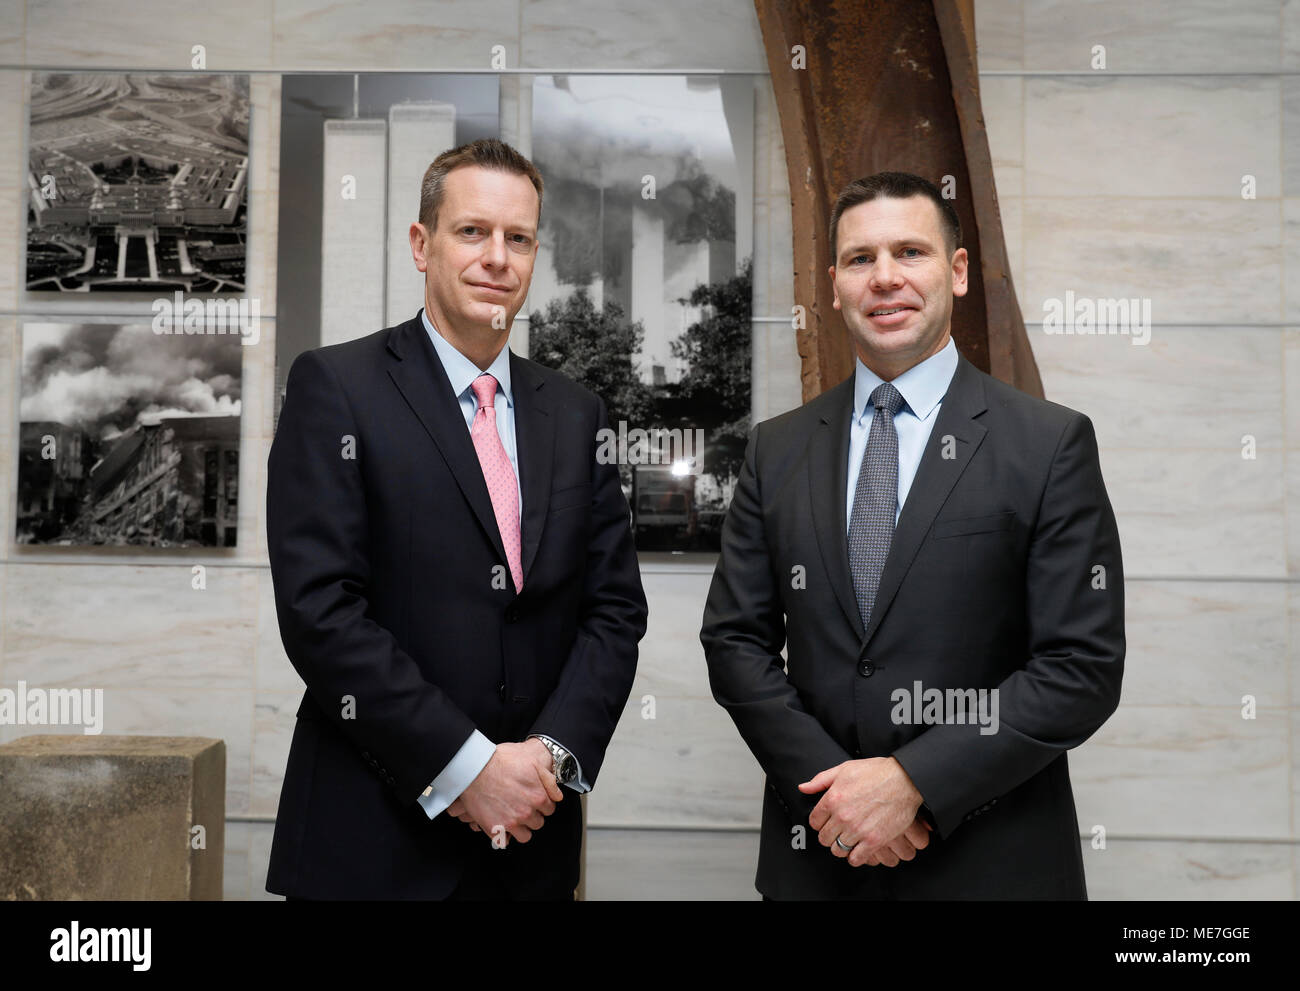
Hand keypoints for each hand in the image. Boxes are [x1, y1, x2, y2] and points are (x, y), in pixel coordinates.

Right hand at [452, 739, 562, 844]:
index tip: (532, 800)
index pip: (549, 810)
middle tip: (520, 806)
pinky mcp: (495, 829)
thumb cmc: (501, 761)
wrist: (474, 767)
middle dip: (531, 815)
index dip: (541, 804)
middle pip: (537, 823)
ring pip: (524, 835)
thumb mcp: (532, 762)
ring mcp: (511, 823)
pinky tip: (500, 826)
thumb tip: (557, 796)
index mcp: (538, 797)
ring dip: (520, 828)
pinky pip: (504, 842)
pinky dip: (503, 836)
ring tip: (511, 817)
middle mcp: (527, 812)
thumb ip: (548, 780)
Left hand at [798, 757, 925, 866]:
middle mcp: (842, 816)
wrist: (904, 780)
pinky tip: (859, 849)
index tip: (826, 822)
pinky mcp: (874, 841)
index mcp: (833, 799)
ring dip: (841, 847)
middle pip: (824, 838)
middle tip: (837, 832)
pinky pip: (856, 859)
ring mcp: (858, 830)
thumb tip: (803, 788)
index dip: (820, 822)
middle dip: (829, 836)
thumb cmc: (876, 773)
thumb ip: (821, 780)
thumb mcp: (844, 769)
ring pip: (838, 850)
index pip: (814, 821)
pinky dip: (855, 857)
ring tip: (848, 840)